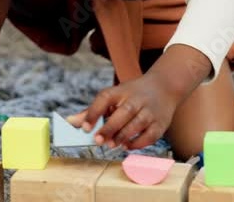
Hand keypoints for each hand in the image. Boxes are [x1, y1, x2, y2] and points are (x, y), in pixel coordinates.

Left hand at [67, 45, 211, 149]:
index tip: (84, 128)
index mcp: (120, 91)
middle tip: (98, 140)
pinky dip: (138, 143)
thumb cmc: (131, 95)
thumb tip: (70, 122)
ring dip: (123, 136)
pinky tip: (127, 145)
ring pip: (137, 124)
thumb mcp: (112, 97)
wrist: (164, 87)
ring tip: (112, 145)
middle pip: (124, 112)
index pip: (105, 98)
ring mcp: (150, 111)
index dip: (94, 112)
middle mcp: (136, 99)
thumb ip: (92, 111)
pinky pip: (150, 135)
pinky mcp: (160, 123)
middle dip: (110, 128)